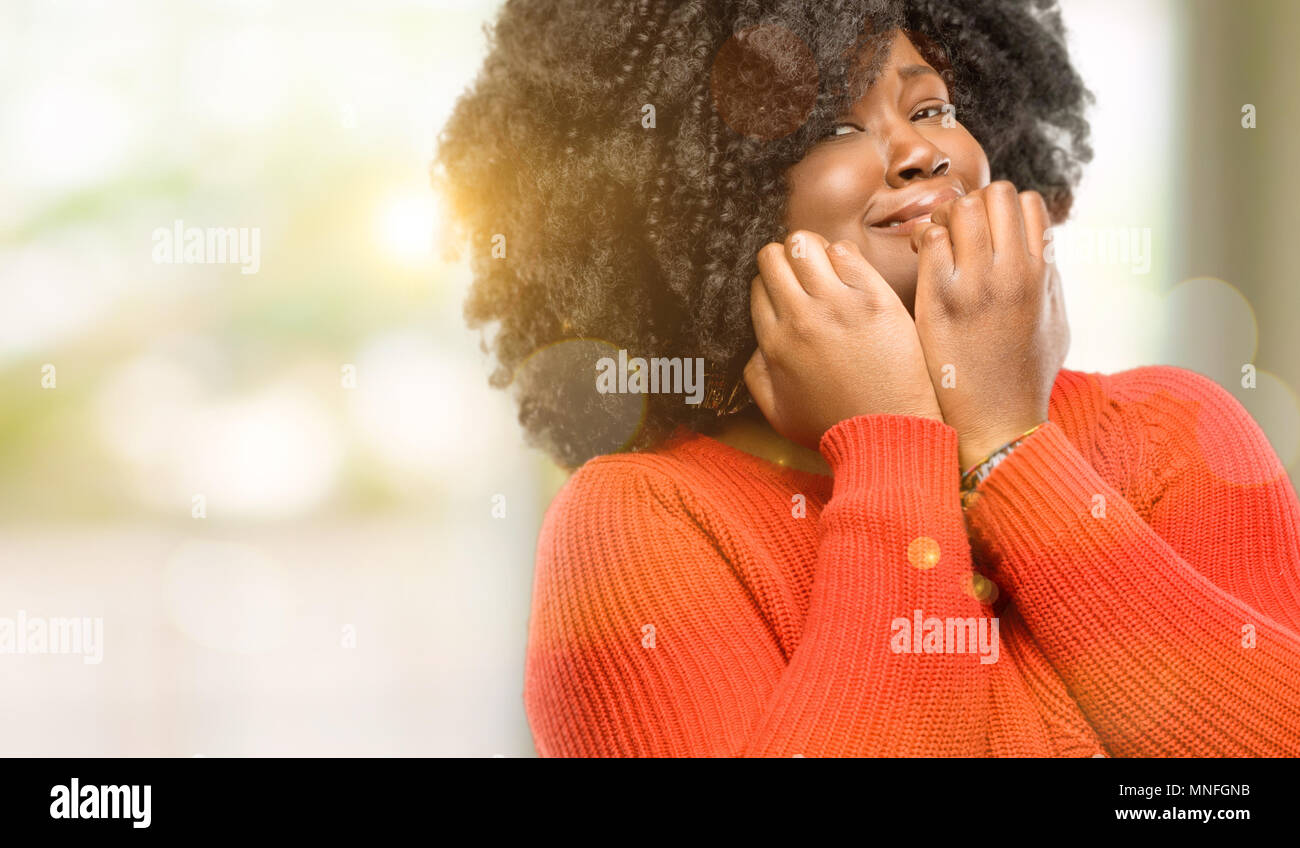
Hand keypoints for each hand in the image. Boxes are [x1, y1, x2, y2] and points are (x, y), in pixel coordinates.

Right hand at [744, 230, 943, 451]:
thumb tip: (756, 342)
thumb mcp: (776, 413)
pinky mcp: (875, 299)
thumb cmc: (834, 427)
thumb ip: (755, 375)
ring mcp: (838, 305)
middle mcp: (800, 318)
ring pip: (806, 244)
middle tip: (805, 274)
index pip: (758, 284)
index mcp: (774, 343)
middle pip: (774, 255)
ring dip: (813, 251)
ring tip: (828, 270)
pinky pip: (846, 252)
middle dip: (785, 258)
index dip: (772, 283)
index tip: (789, 292)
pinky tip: (853, 277)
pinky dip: (844, 256)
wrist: (888, 435)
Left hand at [908, 181, 1069, 468]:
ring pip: (959, 208)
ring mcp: (975, 285)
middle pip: (994, 194)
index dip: (1004, 209)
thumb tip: (1042, 245)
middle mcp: (1013, 272)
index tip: (989, 232)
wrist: (996, 422)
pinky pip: (928, 239)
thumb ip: (1051, 279)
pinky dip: (923, 239)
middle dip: (974, 204)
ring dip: (945, 217)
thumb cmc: (1025, 376)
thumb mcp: (1055, 324)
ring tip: (939, 242)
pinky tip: (922, 260)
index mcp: (1043, 273)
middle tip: (960, 231)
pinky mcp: (938, 301)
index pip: (1028, 202)